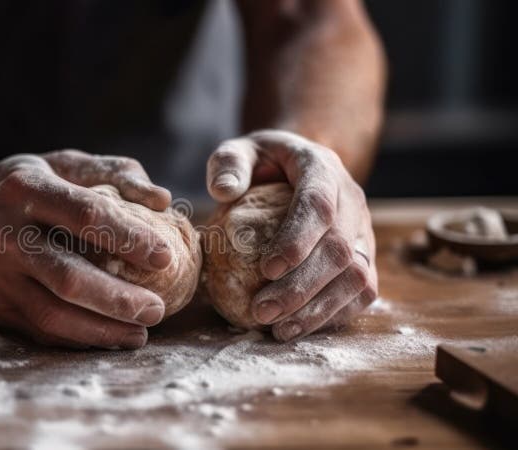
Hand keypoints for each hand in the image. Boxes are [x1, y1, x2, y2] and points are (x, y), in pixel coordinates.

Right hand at [0, 150, 172, 348]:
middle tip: (157, 309)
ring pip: (52, 314)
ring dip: (102, 329)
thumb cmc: (15, 186)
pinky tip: (108, 337)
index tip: (166, 257)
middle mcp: (4, 235)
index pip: (84, 215)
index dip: (128, 238)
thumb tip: (162, 200)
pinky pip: (38, 330)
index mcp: (25, 189)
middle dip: (118, 299)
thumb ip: (111, 173)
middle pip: (68, 276)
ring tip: (140, 332)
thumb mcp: (57, 163)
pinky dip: (78, 339)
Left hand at [206, 130, 377, 340]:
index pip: (319, 205)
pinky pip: (361, 292)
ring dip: (319, 309)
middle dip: (302, 287)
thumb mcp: (242, 151)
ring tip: (279, 330)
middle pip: (339, 249)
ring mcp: (364, 231)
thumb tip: (223, 190)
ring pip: (358, 277)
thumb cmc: (265, 163)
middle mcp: (352, 200)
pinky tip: (298, 329)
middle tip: (263, 311)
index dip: (298, 239)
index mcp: (322, 168)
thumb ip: (229, 163)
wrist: (301, 167)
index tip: (268, 269)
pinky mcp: (366, 258)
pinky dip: (333, 315)